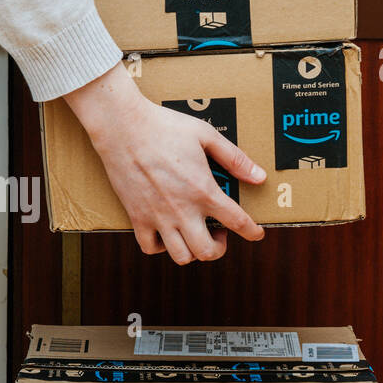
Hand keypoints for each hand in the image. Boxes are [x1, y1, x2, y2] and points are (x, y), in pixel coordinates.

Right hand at [63, 62, 266, 263]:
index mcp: (203, 190)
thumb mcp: (206, 136)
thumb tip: (259, 177)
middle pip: (208, 252)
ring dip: (192, 251)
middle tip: (219, 233)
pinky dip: (161, 246)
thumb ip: (234, 158)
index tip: (256, 233)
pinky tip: (166, 232)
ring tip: (193, 234)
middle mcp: (182, 210)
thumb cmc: (165, 126)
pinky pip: (150, 247)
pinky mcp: (137, 216)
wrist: (123, 126)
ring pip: (181, 256)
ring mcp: (158, 216)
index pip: (237, 222)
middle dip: (220, 248)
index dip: (252, 231)